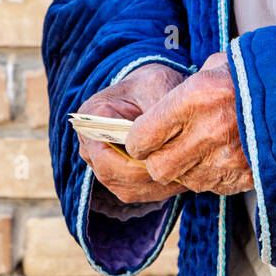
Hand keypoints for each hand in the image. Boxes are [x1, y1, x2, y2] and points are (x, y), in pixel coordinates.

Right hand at [76, 62, 188, 204]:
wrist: (150, 88)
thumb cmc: (153, 84)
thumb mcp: (158, 85)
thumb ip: (158, 110)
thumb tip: (164, 140)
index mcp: (92, 117)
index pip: (105, 157)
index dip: (135, 165)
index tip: (167, 160)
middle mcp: (90, 145)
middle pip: (114, 177)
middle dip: (149, 178)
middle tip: (182, 172)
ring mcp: (101, 163)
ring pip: (126, 189)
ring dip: (156, 187)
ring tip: (186, 176)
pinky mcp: (117, 175)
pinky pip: (136, 192)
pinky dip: (159, 189)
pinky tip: (181, 179)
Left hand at [125, 51, 254, 196]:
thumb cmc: (263, 70)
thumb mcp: (222, 63)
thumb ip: (192, 85)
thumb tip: (171, 105)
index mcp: (198, 97)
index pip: (142, 136)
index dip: (136, 138)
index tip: (140, 134)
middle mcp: (210, 132)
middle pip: (159, 168)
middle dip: (156, 159)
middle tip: (164, 146)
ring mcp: (229, 159)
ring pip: (184, 180)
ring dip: (185, 168)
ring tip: (199, 147)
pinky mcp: (245, 176)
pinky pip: (212, 186)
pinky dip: (210, 175)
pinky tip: (221, 155)